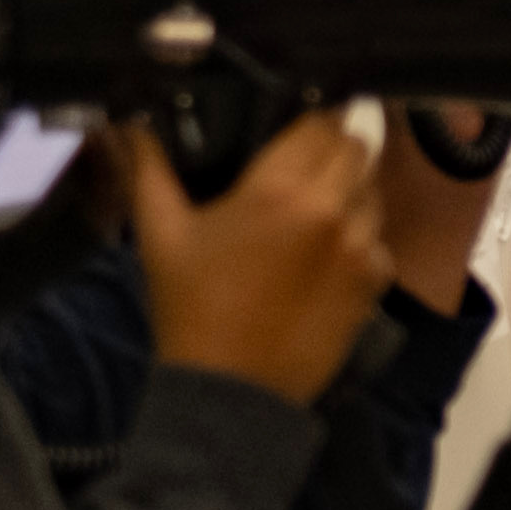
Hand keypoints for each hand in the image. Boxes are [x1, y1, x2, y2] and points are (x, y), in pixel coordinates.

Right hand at [122, 111, 391, 404]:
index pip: (320, 121)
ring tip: (308, 212)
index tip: (291, 127)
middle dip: (332, 148)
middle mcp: (331, 212)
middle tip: (299, 165)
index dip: (308, 118)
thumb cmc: (190, 309)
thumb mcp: (160, 233)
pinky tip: (322, 255)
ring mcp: (360, 249)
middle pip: (357, 148)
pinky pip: (379, 239)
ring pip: (372, 191)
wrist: (229, 391)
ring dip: (349, 190)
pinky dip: (359, 238)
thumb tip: (131, 121)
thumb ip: (149, 166)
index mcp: (280, 191)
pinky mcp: (373, 284)